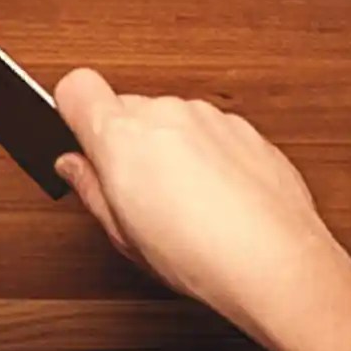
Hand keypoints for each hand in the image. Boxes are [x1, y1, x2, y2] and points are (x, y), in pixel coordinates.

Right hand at [53, 68, 350, 350]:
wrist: (277, 263)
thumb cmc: (200, 255)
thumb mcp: (122, 234)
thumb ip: (90, 189)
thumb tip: (74, 166)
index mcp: (122, 136)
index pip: (76, 87)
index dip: (72, 111)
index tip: (79, 140)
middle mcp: (165, 114)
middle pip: (124, 108)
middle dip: (123, 142)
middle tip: (132, 193)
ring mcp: (208, 118)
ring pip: (169, 121)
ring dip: (168, 150)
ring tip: (181, 205)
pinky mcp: (244, 130)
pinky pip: (209, 134)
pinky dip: (205, 158)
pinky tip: (213, 201)